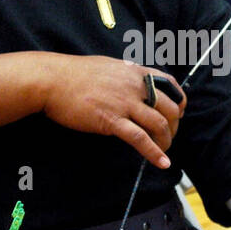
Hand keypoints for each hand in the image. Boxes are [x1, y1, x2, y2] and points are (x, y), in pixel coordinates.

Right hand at [38, 54, 185, 169]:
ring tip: (165, 151)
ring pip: (158, 124)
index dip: (179, 101)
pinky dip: (154, 153)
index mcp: (134, 72)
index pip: (169, 83)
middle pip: (169, 108)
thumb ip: (124, 77)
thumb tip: (132, 86)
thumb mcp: (107, 67)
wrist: (52, 80)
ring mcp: (124, 103)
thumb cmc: (74, 74)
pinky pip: (140, 139)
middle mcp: (134, 86)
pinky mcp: (112, 120)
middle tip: (168, 135)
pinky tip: (162, 162)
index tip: (178, 113)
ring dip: (166, 141)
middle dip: (174, 125)